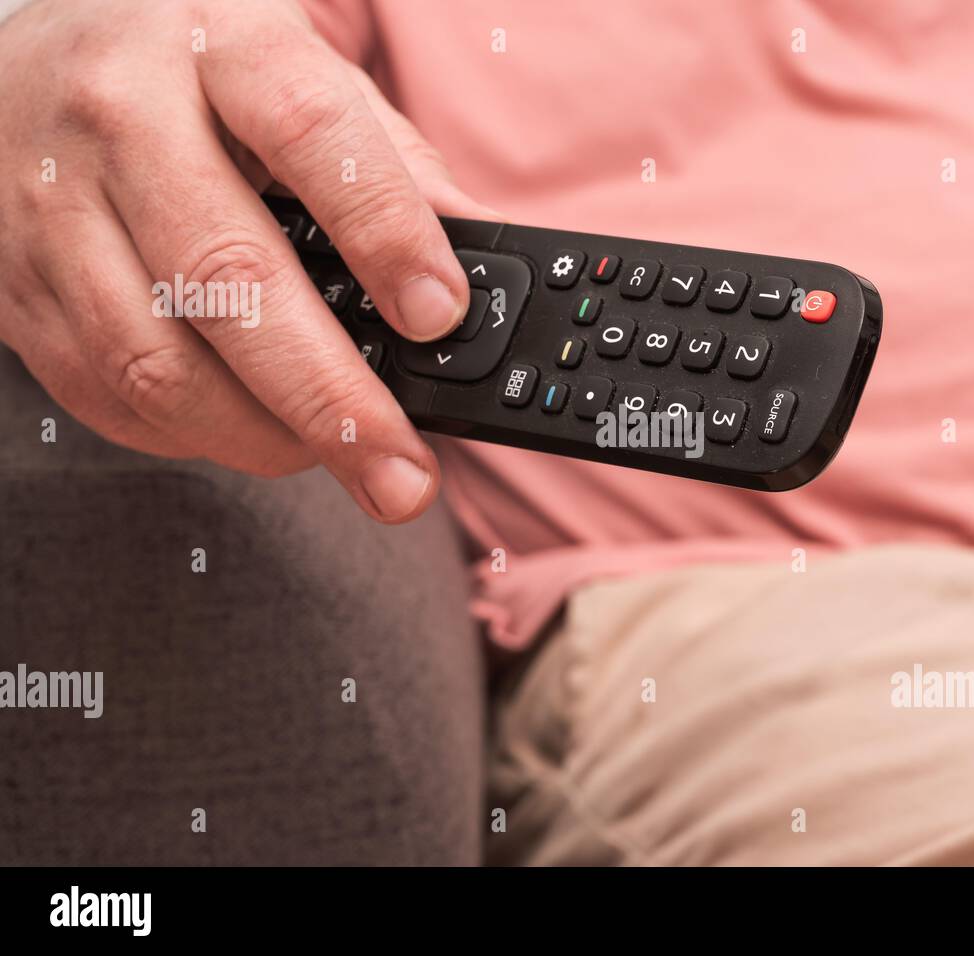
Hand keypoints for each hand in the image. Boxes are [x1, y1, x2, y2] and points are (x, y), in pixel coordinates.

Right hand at [0, 0, 498, 521]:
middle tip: (403, 473)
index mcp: (221, 49)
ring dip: (264, 438)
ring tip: (341, 461)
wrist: (18, 62)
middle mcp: (124, 120)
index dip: (383, 232)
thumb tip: (477, 256)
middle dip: (331, 400)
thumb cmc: (189, 76)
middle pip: (229, 279)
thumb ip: (389, 161)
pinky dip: (193, 437)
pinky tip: (251, 432)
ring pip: (159, 362)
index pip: (310, 133)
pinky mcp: (18, 290)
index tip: (439, 316)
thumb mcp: (296, 72)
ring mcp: (54, 210)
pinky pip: (107, 395)